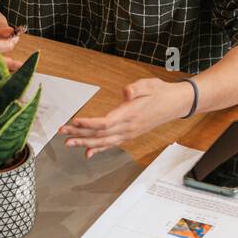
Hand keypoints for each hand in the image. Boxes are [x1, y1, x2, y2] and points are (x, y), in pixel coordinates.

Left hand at [59, 77, 194, 157]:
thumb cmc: (160, 92)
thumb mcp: (149, 84)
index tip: (74, 121)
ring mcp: (129, 133)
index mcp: (130, 114)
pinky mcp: (129, 134)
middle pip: (100, 134)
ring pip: (104, 141)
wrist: (175, 104)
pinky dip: (98, 149)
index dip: (89, 124)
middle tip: (62, 132)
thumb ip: (137, 88)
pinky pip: (111, 144)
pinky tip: (87, 152)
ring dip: (84, 143)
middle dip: (79, 134)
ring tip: (68, 143)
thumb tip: (126, 92)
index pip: (106, 122)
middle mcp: (128, 127)